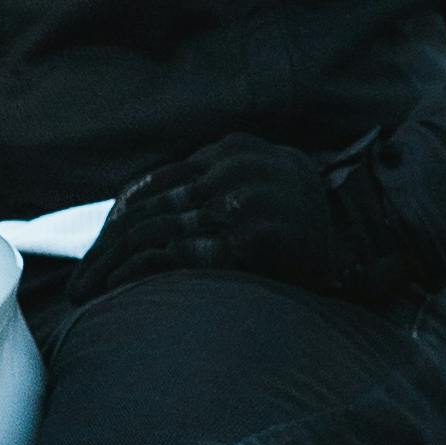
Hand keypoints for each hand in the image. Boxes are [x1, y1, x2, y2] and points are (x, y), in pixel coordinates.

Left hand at [85, 134, 383, 297]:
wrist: (365, 238)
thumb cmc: (311, 221)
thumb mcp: (266, 179)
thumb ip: (221, 184)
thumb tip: (161, 213)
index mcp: (230, 150)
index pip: (156, 185)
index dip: (119, 222)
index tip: (99, 251)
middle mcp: (229, 169)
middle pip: (147, 210)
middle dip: (106, 249)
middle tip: (80, 282)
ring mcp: (236, 202)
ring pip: (153, 232)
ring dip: (113, 266)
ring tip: (90, 293)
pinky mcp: (243, 238)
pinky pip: (175, 255)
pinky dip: (139, 273)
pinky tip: (120, 289)